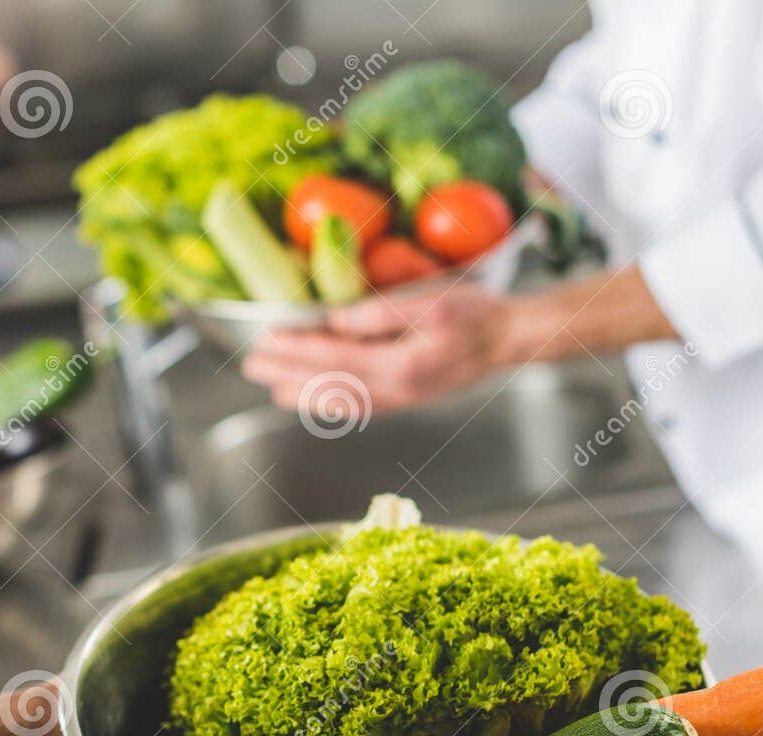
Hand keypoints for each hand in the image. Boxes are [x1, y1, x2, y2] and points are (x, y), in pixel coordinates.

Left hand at [242, 284, 515, 413]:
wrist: (510, 339)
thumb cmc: (476, 312)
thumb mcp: (428, 301)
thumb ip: (378, 313)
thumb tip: (333, 322)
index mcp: (401, 365)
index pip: (334, 357)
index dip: (296, 349)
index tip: (266, 340)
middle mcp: (397, 391)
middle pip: (330, 384)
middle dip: (287, 374)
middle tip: (252, 365)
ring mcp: (402, 400)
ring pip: (340, 402)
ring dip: (302, 394)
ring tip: (271, 388)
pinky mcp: (406, 399)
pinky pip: (359, 407)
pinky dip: (330, 404)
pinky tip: (313, 399)